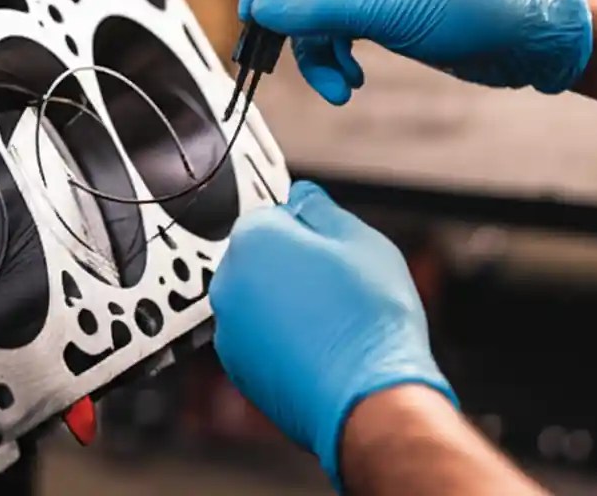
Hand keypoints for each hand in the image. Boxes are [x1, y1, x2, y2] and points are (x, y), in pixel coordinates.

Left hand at [210, 181, 455, 488]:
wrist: (368, 398)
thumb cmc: (367, 321)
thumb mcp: (360, 240)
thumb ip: (320, 208)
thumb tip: (301, 197)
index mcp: (252, 241)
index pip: (270, 216)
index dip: (307, 231)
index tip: (331, 249)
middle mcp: (228, 283)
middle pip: (259, 260)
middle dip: (292, 267)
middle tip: (336, 288)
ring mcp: (229, 330)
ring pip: (258, 302)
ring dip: (286, 305)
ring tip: (330, 323)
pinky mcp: (239, 370)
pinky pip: (260, 339)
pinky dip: (281, 341)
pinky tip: (318, 350)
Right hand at [239, 0, 591, 103]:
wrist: (515, 37)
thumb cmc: (454, 4)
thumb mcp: (370, 6)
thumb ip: (307, 9)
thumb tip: (258, 12)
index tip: (253, 13)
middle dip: (290, 28)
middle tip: (275, 61)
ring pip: (312, 16)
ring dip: (317, 56)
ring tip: (336, 89)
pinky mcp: (377, 10)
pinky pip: (335, 33)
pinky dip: (336, 60)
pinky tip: (351, 84)